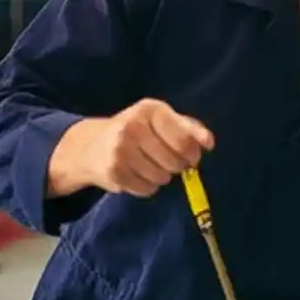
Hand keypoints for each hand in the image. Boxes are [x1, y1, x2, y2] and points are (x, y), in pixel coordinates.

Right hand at [49, 98, 214, 197]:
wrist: (90, 145)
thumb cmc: (136, 130)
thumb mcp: (160, 120)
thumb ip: (188, 128)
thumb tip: (208, 142)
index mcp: (150, 110)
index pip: (184, 140)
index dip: (193, 153)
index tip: (193, 157)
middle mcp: (133, 127)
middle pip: (175, 161)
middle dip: (179, 166)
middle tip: (171, 162)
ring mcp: (120, 150)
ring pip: (162, 177)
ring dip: (163, 177)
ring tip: (152, 166)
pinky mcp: (113, 172)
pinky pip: (147, 189)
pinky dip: (149, 187)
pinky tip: (139, 175)